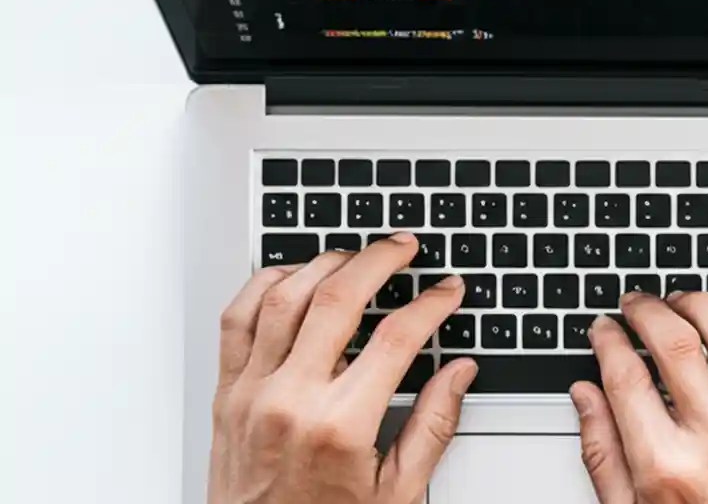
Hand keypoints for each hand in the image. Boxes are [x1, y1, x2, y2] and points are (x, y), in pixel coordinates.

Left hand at [208, 233, 476, 503]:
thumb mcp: (396, 492)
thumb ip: (433, 427)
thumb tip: (459, 374)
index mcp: (340, 427)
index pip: (396, 339)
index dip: (430, 305)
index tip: (446, 291)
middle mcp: (291, 401)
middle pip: (339, 300)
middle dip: (379, 261)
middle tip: (404, 247)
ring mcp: (252, 392)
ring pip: (285, 297)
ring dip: (325, 264)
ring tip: (355, 255)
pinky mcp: (227, 393)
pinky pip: (237, 319)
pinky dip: (265, 285)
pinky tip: (293, 276)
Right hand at [572, 291, 707, 502]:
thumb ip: (604, 456)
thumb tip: (585, 397)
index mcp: (666, 468)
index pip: (626, 377)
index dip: (608, 341)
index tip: (604, 330)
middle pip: (675, 345)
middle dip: (647, 311)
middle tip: (636, 305)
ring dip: (704, 307)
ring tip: (685, 303)